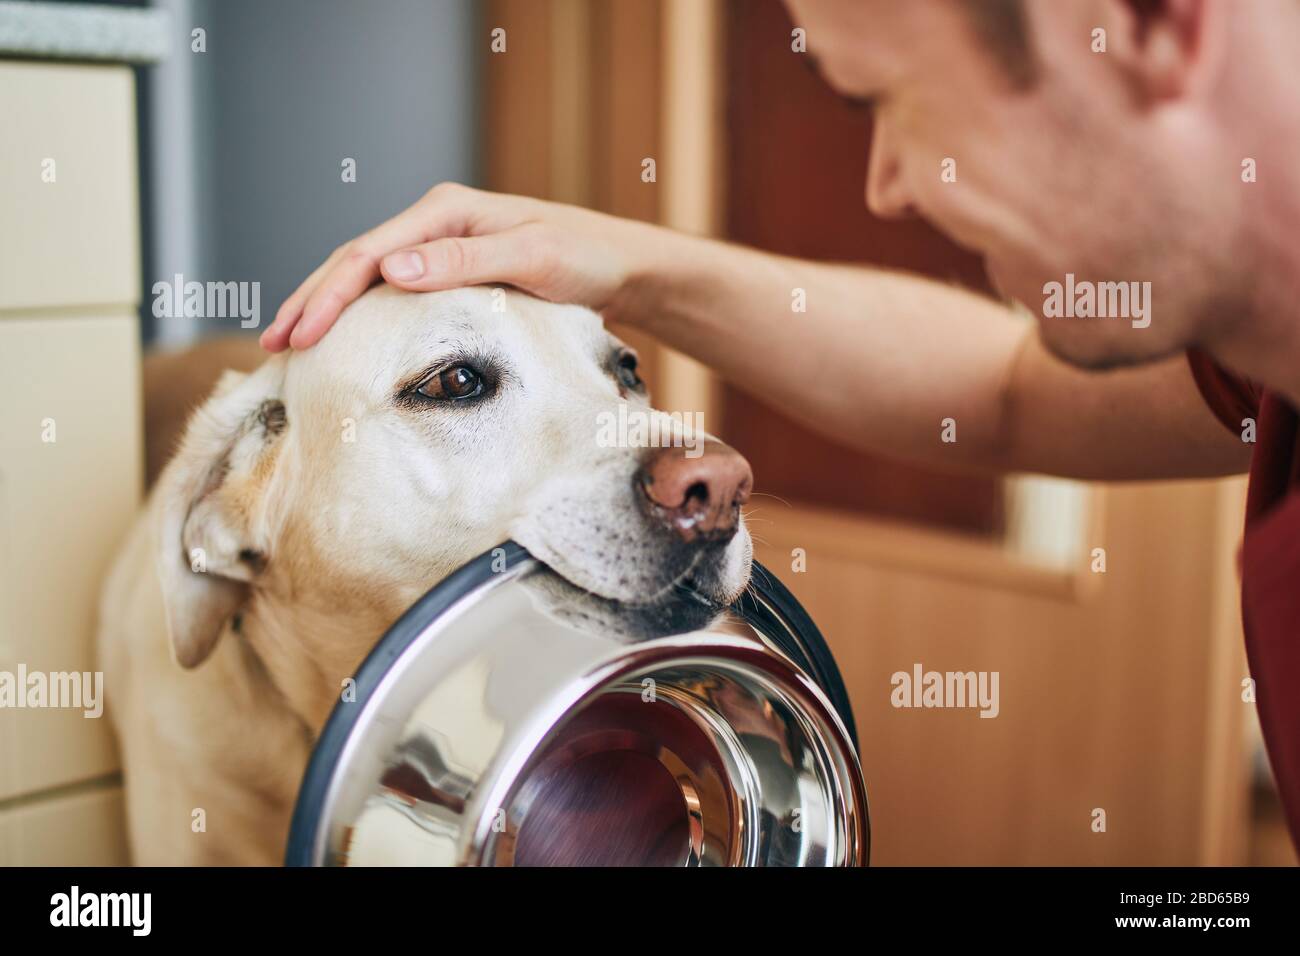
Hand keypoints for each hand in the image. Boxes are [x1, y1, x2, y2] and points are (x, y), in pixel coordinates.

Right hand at [261, 182, 649, 350]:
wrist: (622, 266)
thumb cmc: (585, 259)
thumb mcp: (530, 259)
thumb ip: (463, 261)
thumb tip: (389, 269)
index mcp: (445, 213)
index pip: (366, 255)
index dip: (326, 296)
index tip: (297, 334)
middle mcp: (436, 224)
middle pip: (353, 261)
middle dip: (310, 301)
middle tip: (272, 345)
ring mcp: (441, 247)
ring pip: (366, 276)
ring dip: (326, 307)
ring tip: (289, 342)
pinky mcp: (452, 271)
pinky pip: (390, 290)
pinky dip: (359, 313)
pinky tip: (341, 336)